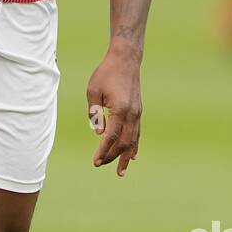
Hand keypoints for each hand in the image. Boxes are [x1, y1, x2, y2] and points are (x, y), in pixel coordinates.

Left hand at [86, 49, 141, 175]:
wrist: (126, 59)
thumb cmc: (106, 73)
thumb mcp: (93, 91)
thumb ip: (95, 113)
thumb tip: (99, 134)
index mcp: (120, 109)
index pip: (111, 137)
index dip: (103, 151)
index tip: (95, 161)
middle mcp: (132, 114)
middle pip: (123, 142)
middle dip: (112, 156)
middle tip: (100, 165)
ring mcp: (137, 113)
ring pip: (133, 140)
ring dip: (125, 156)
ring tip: (120, 171)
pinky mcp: (138, 111)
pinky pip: (137, 133)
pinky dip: (134, 146)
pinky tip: (132, 157)